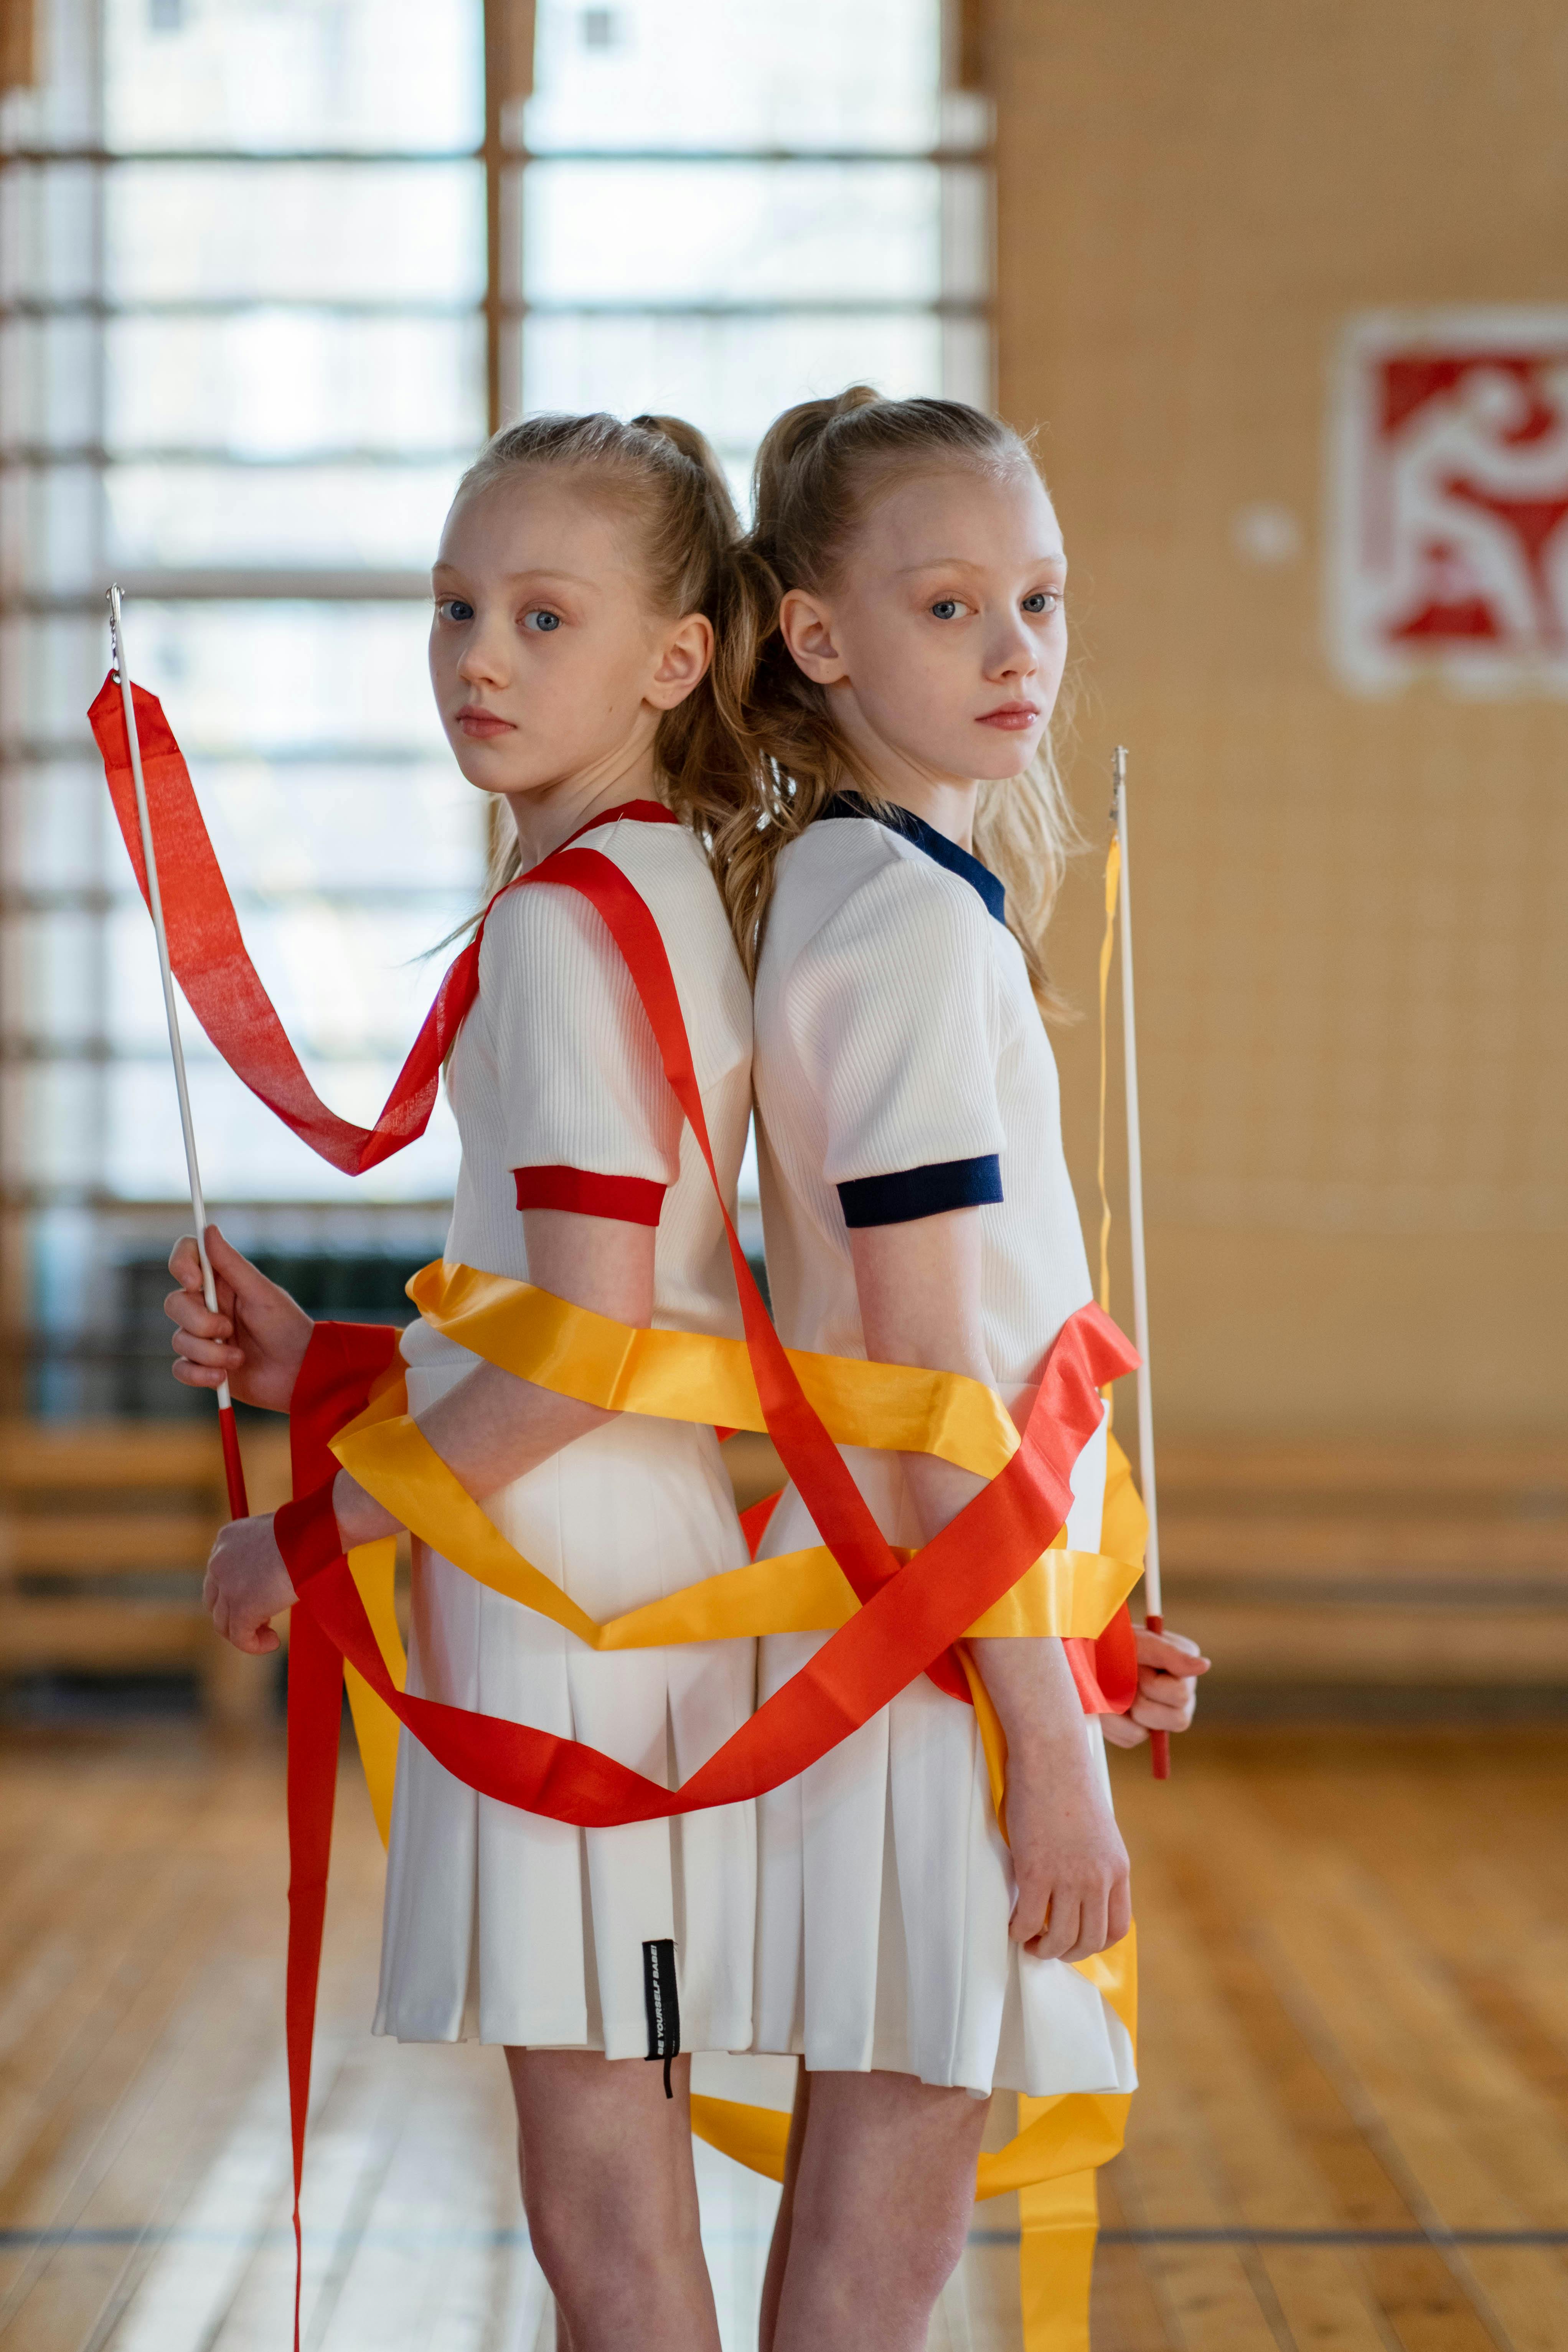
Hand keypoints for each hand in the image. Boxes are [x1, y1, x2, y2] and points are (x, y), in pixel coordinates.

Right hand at [165, 1225, 312, 1410]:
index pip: (187, 1259)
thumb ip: (232, 1264)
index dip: (181, 1265)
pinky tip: (222, 1378)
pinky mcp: (203, 1366)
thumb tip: (208, 1228)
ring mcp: (204, 1337)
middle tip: (228, 1329)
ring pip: (178, 1339)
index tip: (195, 1282)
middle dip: (199, 1321)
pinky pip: (181, 1369)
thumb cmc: (287, 1328)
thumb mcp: (262, 1294)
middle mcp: (208, 1307)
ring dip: (210, 1353)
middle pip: (175, 1303)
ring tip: (239, 1358)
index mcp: (222, 1282)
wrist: (300, 1374)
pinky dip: (199, 1375)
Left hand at [204, 1512, 296, 1653]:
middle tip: (264, 1618)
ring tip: (270, 1634)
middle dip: (235, 1614)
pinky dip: (255, 1645)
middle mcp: (219, 1561)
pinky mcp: (242, 1608)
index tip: (261, 1599)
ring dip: (246, 1632)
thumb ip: (262, 1552)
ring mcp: (228, 1586)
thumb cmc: (307, 1531)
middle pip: (215, 1601)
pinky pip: (240, 1638)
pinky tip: (272, 1642)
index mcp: (227, 1539)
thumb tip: (268, 1576)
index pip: (219, 1576)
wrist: (313, 1536)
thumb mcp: (275, 1535)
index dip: (236, 1593)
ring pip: (224, 1623)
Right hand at [1003, 1728, 1131, 1960]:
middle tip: (1047, 1946)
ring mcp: (1069, 1877)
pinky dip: (1019, 1931)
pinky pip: (1029, 1920)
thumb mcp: (1099, 1832)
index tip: (1075, 1941)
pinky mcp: (1037, 1871)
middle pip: (1089, 1940)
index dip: (1094, 1945)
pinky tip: (1013, 1925)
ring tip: (1030, 1941)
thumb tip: (1081, 1892)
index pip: (1116, 1929)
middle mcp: (1099, 1878)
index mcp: (1117, 1869)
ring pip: (1060, 1937)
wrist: (1052, 1756)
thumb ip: (1096, 1863)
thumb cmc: (1069, 1785)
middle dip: (1066, 1953)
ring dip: (1043, 1948)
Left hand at [1101, 1626, 1210, 1749]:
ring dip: (1124, 1708)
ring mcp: (1160, 1716)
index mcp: (1184, 1670)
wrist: (1078, 1655)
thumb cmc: (1109, 1643)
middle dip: (1141, 1698)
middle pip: (1176, 1720)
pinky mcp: (1138, 1731)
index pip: (1181, 1695)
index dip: (1153, 1683)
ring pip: (1150, 1730)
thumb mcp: (1138, 1642)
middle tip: (1125, 1677)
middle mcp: (1180, 1695)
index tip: (1137, 1665)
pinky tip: (1107, 1702)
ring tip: (1113, 1686)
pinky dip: (1112, 1721)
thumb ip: (1170, 1654)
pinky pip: (1130, 1737)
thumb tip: (1205, 1665)